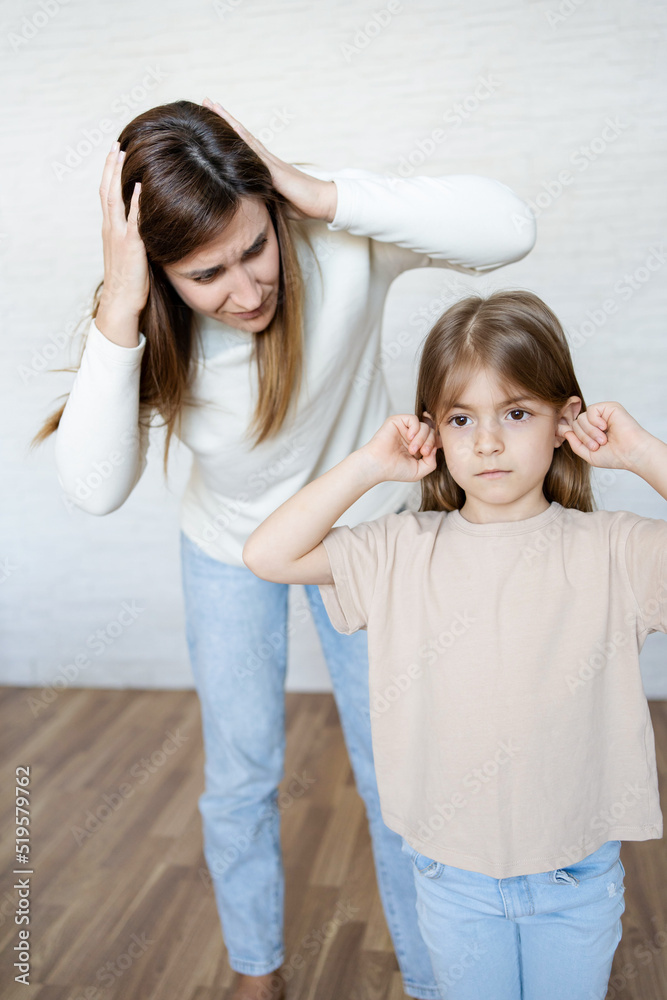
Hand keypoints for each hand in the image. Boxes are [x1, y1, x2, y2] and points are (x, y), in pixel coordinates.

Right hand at [98, 141, 149, 316]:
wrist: (121, 301)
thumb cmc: (129, 281)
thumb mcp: (131, 253)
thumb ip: (136, 235)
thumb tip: (150, 223)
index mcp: (110, 229)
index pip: (106, 195)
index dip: (108, 175)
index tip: (114, 156)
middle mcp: (111, 228)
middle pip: (106, 190)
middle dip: (110, 167)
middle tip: (115, 145)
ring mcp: (119, 236)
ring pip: (114, 199)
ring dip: (118, 175)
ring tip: (122, 154)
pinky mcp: (131, 246)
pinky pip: (133, 219)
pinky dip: (137, 201)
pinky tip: (141, 186)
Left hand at [201, 97, 336, 221]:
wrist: (322, 202)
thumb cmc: (301, 203)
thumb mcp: (274, 200)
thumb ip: (260, 196)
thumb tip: (247, 202)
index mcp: (265, 166)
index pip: (243, 146)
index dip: (228, 133)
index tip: (212, 119)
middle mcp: (267, 159)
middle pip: (241, 135)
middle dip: (224, 119)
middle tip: (206, 101)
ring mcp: (271, 162)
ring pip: (246, 138)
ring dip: (230, 122)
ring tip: (214, 106)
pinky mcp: (276, 171)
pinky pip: (256, 153)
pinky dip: (243, 140)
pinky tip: (232, 129)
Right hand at [361, 414, 438, 482]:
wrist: (379, 466)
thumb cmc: (395, 470)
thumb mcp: (419, 471)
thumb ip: (432, 462)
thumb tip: (435, 448)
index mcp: (418, 446)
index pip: (434, 439)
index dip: (436, 444)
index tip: (429, 454)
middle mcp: (412, 436)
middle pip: (431, 432)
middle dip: (430, 442)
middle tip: (422, 453)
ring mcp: (405, 428)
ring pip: (424, 426)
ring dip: (422, 438)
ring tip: (412, 450)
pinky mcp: (397, 421)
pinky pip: (413, 419)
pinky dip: (415, 428)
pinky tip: (409, 438)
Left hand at [559, 401, 654, 472]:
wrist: (632, 453)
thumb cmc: (614, 456)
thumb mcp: (589, 455)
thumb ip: (575, 444)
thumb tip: (566, 432)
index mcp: (592, 432)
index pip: (574, 429)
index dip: (573, 435)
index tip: (584, 445)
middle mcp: (596, 422)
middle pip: (576, 424)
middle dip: (584, 437)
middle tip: (597, 446)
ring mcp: (603, 414)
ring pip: (581, 418)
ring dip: (590, 432)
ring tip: (603, 440)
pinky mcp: (609, 407)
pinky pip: (591, 410)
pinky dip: (595, 421)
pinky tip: (605, 427)